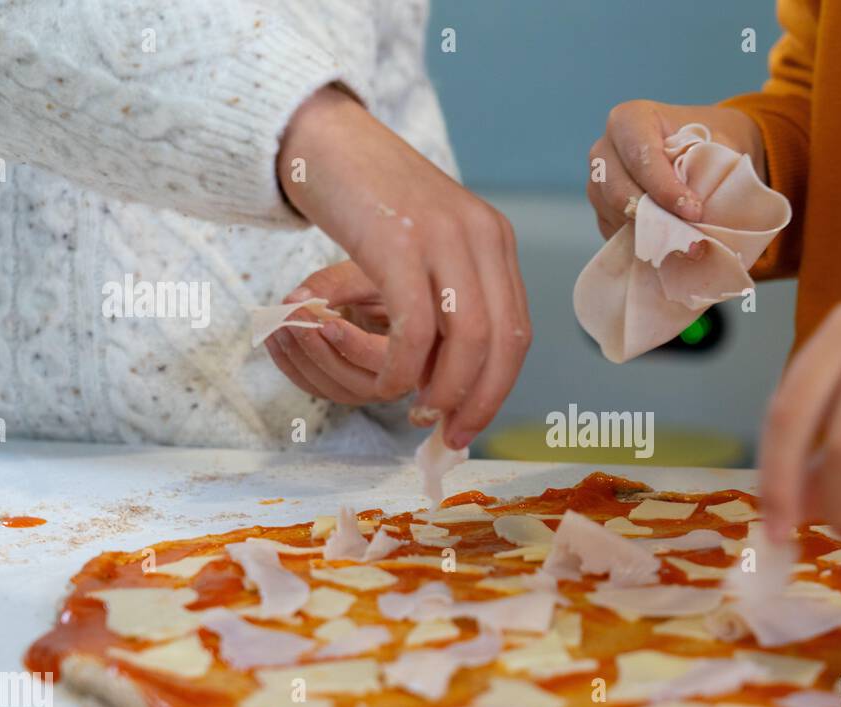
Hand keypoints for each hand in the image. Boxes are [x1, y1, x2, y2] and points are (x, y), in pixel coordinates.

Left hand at [264, 261, 402, 407]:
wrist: (390, 295)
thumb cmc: (386, 279)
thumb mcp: (368, 273)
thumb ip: (336, 284)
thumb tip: (295, 299)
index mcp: (418, 350)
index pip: (388, 361)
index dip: (354, 347)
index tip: (327, 323)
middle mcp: (397, 379)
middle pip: (356, 382)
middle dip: (317, 350)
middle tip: (293, 315)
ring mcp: (370, 389)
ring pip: (331, 388)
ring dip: (298, 358)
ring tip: (279, 322)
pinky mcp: (345, 388)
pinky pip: (314, 387)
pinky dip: (289, 364)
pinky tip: (273, 336)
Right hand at [276, 86, 530, 448]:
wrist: (323, 138)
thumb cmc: (370, 201)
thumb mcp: (428, 242)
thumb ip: (448, 292)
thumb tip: (451, 370)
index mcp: (495, 239)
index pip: (517, 331)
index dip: (497, 388)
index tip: (468, 423)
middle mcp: (482, 236)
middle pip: (502, 342)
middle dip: (478, 400)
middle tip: (447, 433)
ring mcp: (443, 237)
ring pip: (468, 339)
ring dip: (444, 390)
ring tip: (415, 411)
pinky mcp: (399, 242)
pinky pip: (416, 327)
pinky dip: (403, 369)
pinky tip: (385, 383)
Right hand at [587, 100, 764, 239]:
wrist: (701, 148)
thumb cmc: (708, 140)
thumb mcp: (717, 142)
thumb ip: (710, 167)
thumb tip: (703, 209)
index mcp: (630, 120)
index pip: (640, 156)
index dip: (665, 188)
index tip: (694, 211)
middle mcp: (604, 150)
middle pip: (618, 191)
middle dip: (654, 218)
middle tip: (691, 240)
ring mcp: (598, 183)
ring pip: (615, 215)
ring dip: (650, 234)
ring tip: (687, 247)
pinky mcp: (601, 211)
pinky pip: (614, 231)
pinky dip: (643, 242)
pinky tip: (671, 246)